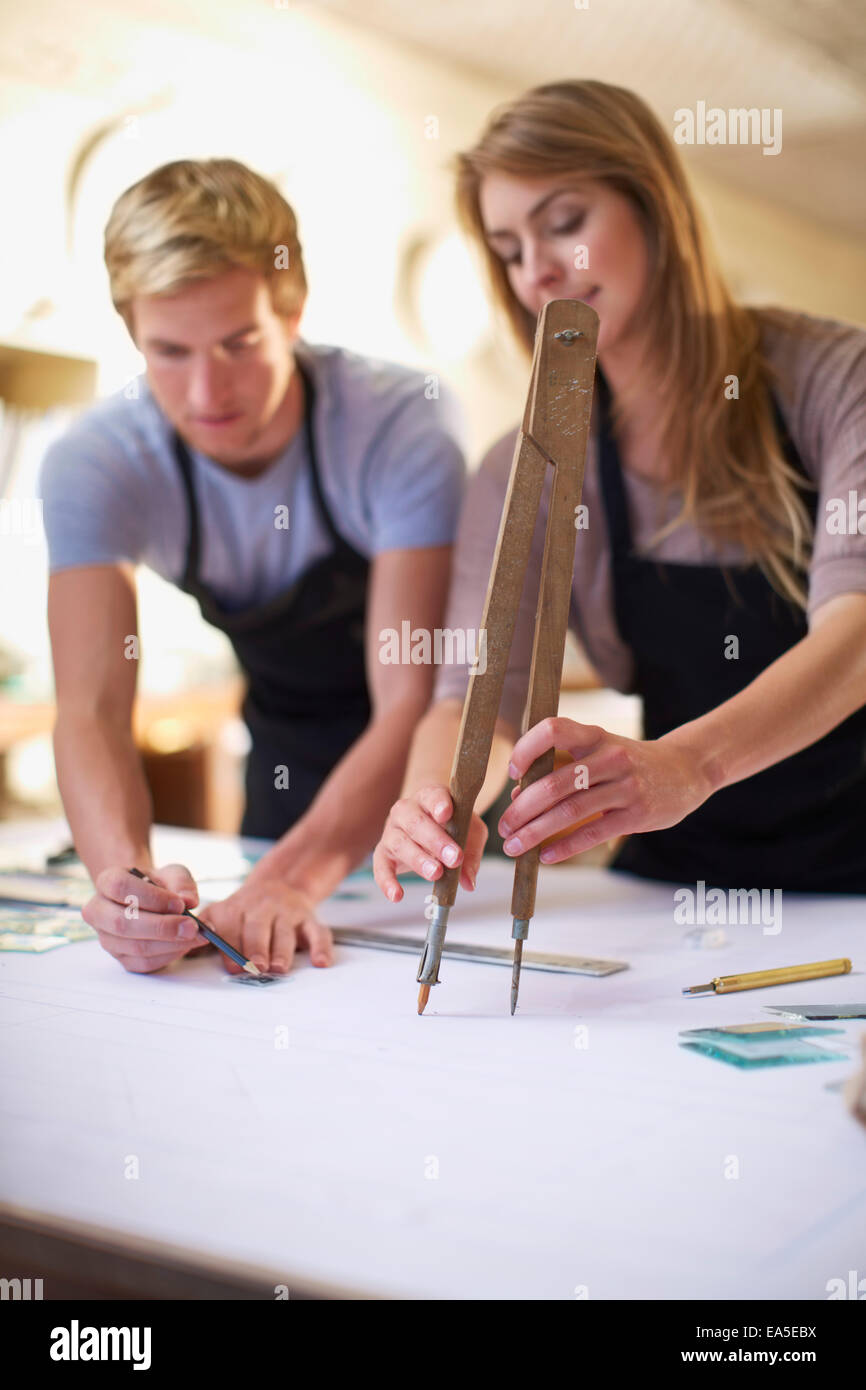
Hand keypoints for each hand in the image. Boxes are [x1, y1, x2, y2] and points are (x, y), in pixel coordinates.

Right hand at [83, 863, 206, 973]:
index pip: (121, 888)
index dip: (151, 897)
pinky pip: (144, 963)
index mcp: (107, 881)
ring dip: (170, 944)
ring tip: (196, 936)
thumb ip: (182, 883)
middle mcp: (99, 911)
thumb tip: (189, 900)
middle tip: (193, 927)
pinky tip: (185, 945)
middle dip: (162, 927)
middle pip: (123, 923)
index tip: (180, 904)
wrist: (152, 901)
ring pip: (135, 947)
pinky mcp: (120, 958)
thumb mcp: (173, 874)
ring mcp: (107, 938)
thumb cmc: (160, 885)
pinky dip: (169, 956)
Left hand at [196, 876, 332, 974]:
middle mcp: (261, 909)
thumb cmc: (244, 912)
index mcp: (235, 909)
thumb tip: (183, 950)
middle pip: (258, 928)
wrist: (280, 884)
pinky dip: (321, 947)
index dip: (230, 946)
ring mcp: (287, 913)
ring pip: (285, 931)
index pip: (230, 927)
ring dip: (282, 950)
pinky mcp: (308, 919)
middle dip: (256, 948)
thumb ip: (206, 931)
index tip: (231, 966)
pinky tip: (321, 962)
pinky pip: (318, 932)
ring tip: (279, 967)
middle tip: (256, 968)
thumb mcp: (221, 914)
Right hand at [373, 786, 486, 901]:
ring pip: (400, 844)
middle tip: (453, 858)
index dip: (439, 804)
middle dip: (436, 841)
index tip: (446, 814)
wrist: (430, 823)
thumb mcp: (471, 832)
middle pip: (417, 823)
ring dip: (418, 860)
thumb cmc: (453, 824)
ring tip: (436, 874)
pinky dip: (387, 882)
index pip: (433, 796)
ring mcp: (391, 831)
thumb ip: (472, 853)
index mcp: (429, 797)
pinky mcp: (382, 852)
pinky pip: (380, 867)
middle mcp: (406, 811)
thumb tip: (469, 882)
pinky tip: (397, 895)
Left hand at [498, 717, 715, 863]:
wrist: (686, 770)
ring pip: (569, 811)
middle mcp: (610, 757)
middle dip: (522, 809)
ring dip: (535, 832)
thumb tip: (521, 797)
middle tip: (504, 828)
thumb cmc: (630, 763)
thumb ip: (564, 769)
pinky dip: (564, 847)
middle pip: (554, 783)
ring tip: (515, 846)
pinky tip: (546, 856)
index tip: (512, 773)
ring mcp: (626, 786)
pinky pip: (592, 833)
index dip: (527, 749)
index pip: (554, 730)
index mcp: (596, 736)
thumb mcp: (601, 753)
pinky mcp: (637, 814)